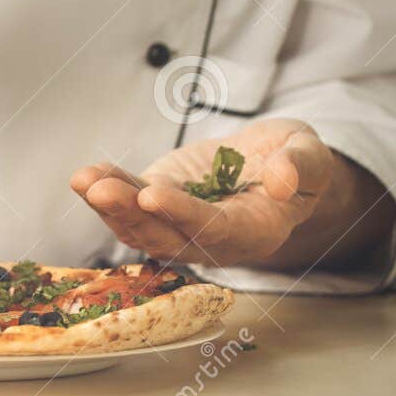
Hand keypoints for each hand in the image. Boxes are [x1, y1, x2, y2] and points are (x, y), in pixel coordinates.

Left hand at [70, 118, 336, 267]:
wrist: (272, 164)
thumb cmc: (295, 162)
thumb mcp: (310, 156)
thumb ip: (300, 167)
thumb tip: (283, 180)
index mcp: (255, 232)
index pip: (214, 229)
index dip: (183, 215)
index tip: (152, 196)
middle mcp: (212, 240)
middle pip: (167, 236)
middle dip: (131, 215)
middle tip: (100, 192)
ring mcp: (179, 224)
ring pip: (140, 225)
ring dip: (110, 206)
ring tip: (84, 181)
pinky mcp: (158, 203)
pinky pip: (130, 203)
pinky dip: (106, 189)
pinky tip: (85, 176)